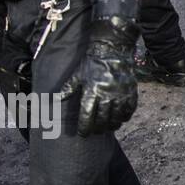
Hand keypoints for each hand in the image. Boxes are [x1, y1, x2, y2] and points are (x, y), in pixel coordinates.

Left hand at [65, 18, 139, 135]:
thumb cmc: (92, 63)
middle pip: (102, 119)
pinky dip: (126, 116)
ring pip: (117, 116)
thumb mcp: (77, 75)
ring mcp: (120, 93)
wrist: (113, 50)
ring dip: (112, 125)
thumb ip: (67, 89)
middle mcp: (107, 94)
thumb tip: (54, 100)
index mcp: (91, 91)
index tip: (83, 134)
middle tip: (95, 132)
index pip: (87, 116)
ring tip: (109, 127)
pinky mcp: (131, 91)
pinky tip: (122, 118)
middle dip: (98, 128)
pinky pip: (130, 109)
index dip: (85, 127)